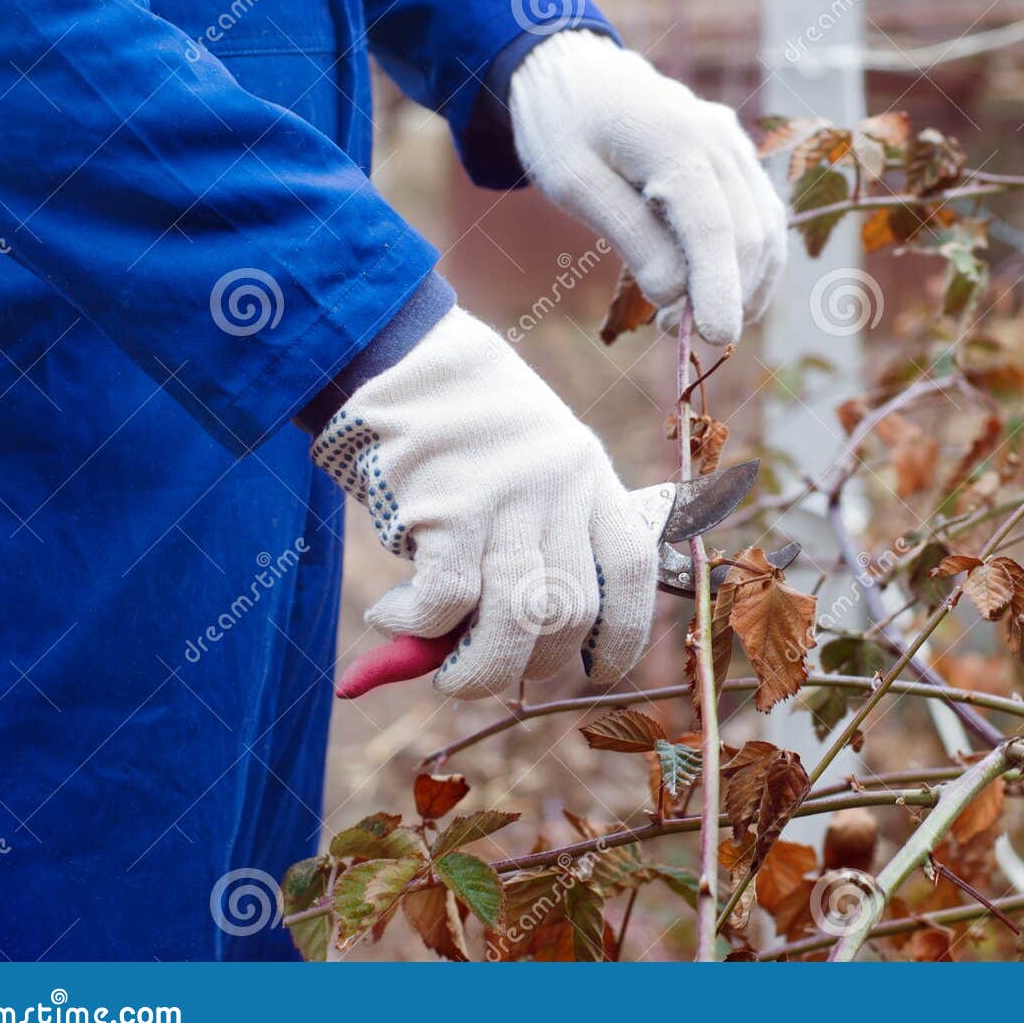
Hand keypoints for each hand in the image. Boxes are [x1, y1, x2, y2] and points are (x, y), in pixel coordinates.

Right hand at [310, 307, 658, 697]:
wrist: (398, 349)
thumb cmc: (459, 422)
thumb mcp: (523, 466)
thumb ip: (530, 541)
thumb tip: (510, 649)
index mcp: (589, 473)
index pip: (631, 568)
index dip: (623, 635)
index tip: (595, 672)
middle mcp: (560, 485)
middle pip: (571, 610)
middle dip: (532, 664)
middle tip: (488, 669)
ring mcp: (507, 496)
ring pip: (518, 620)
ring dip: (478, 670)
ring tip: (446, 673)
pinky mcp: (448, 506)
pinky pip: (447, 599)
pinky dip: (418, 625)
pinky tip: (392, 617)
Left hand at [510, 30, 786, 345]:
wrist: (572, 70)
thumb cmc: (562, 127)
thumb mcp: (572, 183)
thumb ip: (628, 235)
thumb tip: (674, 295)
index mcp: (675, 140)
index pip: (715, 229)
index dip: (721, 289)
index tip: (716, 339)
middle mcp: (719, 139)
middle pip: (749, 234)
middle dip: (726, 295)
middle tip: (675, 331)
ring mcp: (734, 145)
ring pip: (767, 229)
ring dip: (746, 285)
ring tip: (698, 319)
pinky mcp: (736, 157)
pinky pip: (760, 216)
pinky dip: (750, 261)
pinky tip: (721, 291)